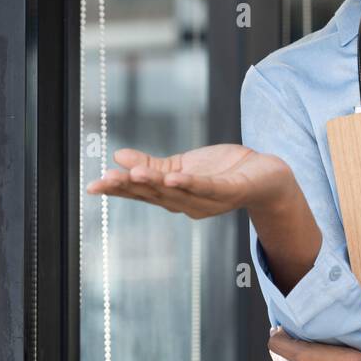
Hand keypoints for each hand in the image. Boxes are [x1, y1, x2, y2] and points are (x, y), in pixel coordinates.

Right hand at [86, 144, 296, 219]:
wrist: (266, 174)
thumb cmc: (224, 171)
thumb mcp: (183, 165)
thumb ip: (152, 164)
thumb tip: (117, 155)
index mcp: (175, 197)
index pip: (143, 193)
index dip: (119, 189)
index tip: (93, 185)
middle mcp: (189, 204)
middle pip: (154, 195)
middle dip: (128, 188)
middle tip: (103, 180)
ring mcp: (209, 200)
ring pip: (176, 193)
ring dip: (154, 184)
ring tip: (132, 174)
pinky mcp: (229, 191)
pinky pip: (207, 188)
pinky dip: (190, 184)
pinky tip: (174, 177)